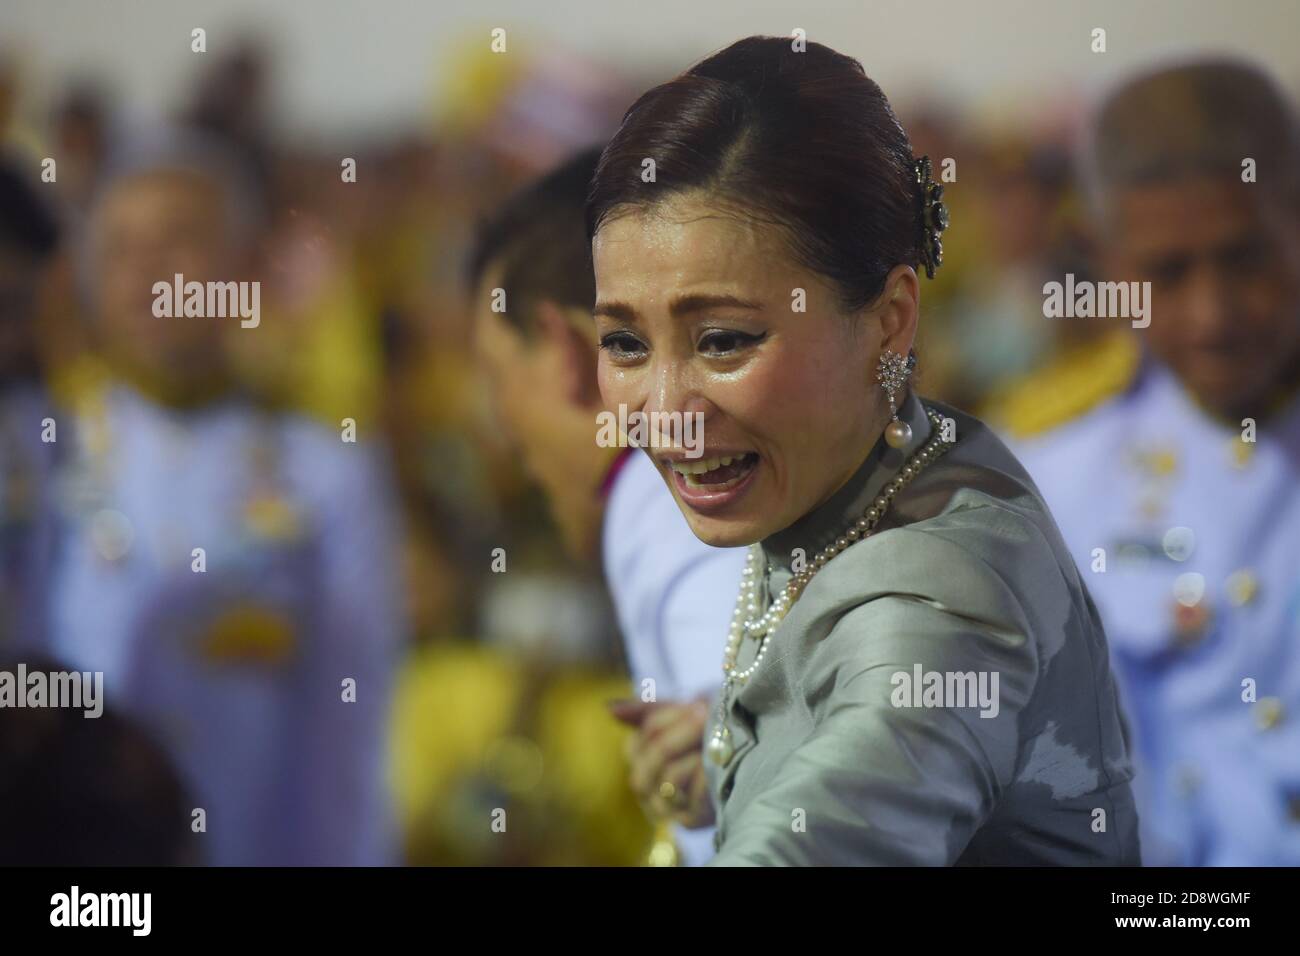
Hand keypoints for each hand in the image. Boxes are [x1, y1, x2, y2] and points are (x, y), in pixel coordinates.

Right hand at [608, 697, 714, 828]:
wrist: (744, 758)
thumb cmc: (708, 732)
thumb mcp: (680, 715)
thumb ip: (646, 711)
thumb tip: (609, 708)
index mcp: (638, 752)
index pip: (648, 732)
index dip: (673, 718)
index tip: (700, 707)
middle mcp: (643, 782)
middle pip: (656, 754)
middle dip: (686, 734)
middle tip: (710, 720)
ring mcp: (663, 805)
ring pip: (670, 777)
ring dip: (698, 757)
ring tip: (718, 746)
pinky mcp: (687, 821)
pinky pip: (692, 798)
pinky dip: (707, 779)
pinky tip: (720, 767)